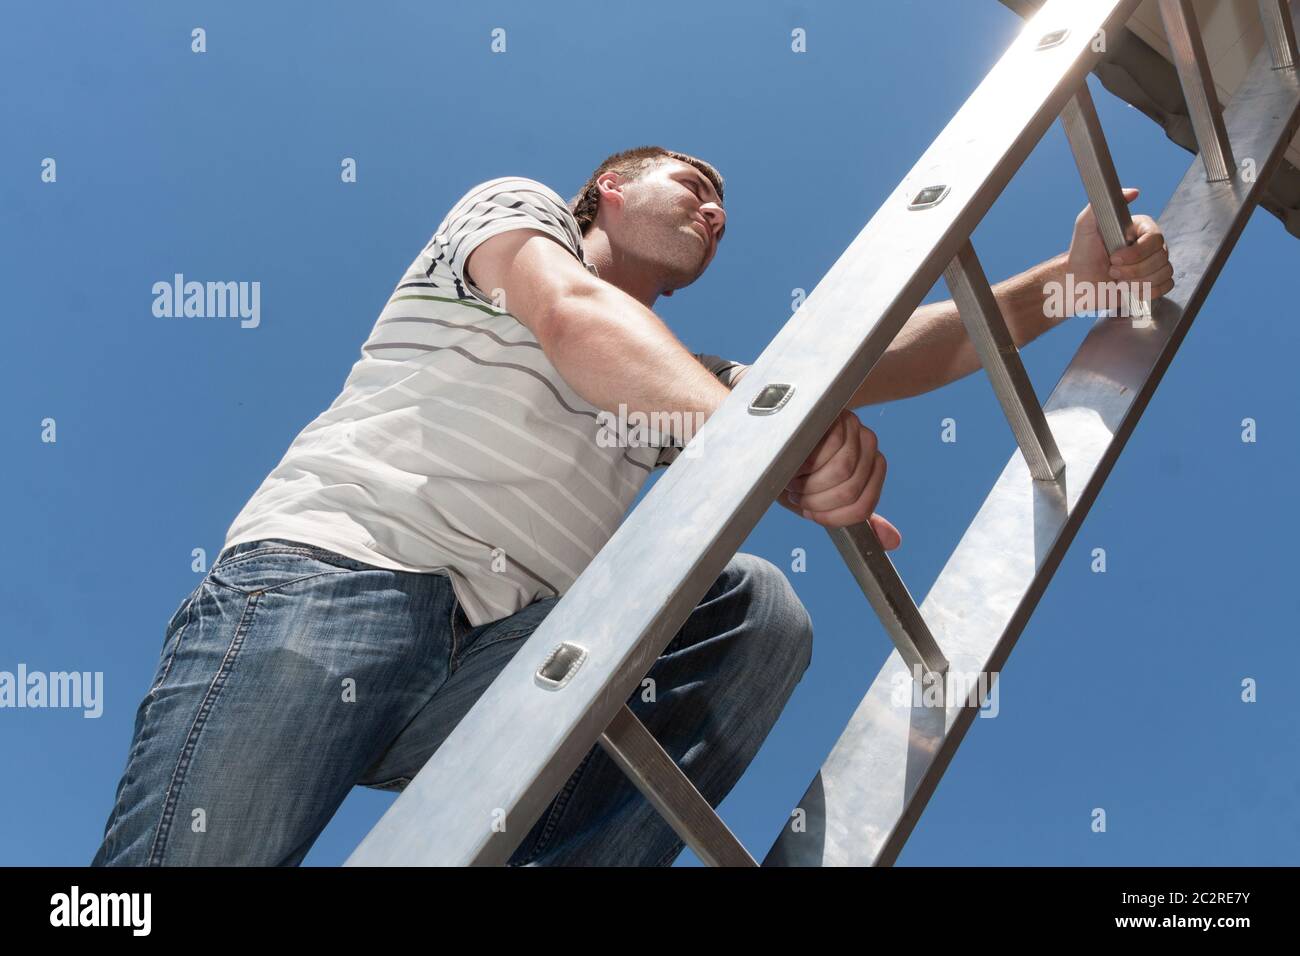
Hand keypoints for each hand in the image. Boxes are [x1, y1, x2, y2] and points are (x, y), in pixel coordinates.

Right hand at [776, 408, 901, 547]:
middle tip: (797, 492)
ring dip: (809, 480)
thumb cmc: (796, 473)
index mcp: (871, 468)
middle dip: (816, 499)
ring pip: (843, 470)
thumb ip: (856, 514)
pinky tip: (794, 458)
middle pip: (851, 490)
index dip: (831, 516)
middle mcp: (868, 444)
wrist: (772, 443)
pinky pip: (830, 445)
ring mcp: (855, 426)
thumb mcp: (824, 500)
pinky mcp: (837, 414)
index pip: (863, 507)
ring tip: (794, 476)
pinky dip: (806, 459)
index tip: (810, 512)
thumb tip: (894, 541)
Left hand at [1066, 187, 1173, 313]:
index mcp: (1140, 229)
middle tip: (1112, 271)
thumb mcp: (1085, 227)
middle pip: (1161, 258)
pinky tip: (1129, 289)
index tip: (1114, 258)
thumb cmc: (1080, 254)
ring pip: (1164, 272)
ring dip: (1137, 282)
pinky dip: (1146, 291)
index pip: (1155, 239)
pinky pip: (1166, 286)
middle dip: (1133, 270)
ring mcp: (1153, 263)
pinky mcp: (1153, 281)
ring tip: (1118, 280)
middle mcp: (1150, 245)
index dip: (1136, 253)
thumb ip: (1101, 205)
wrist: (1077, 283)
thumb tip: (1133, 192)